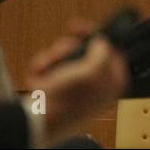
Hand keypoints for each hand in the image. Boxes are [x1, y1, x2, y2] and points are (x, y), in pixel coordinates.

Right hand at [25, 18, 129, 146]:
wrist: (37, 122)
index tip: (78, 28)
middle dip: (67, 49)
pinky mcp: (60, 88)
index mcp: (112, 82)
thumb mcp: (90, 72)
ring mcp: (77, 86)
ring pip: (66, 56)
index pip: (111, 48)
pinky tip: (40, 75)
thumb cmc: (65, 103)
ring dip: (53, 58)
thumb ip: (102, 52)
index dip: (94, 35)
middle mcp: (97, 83)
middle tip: (59, 54)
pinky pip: (53, 66)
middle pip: (85, 50)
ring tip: (47, 67)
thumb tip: (101, 42)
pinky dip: (44, 67)